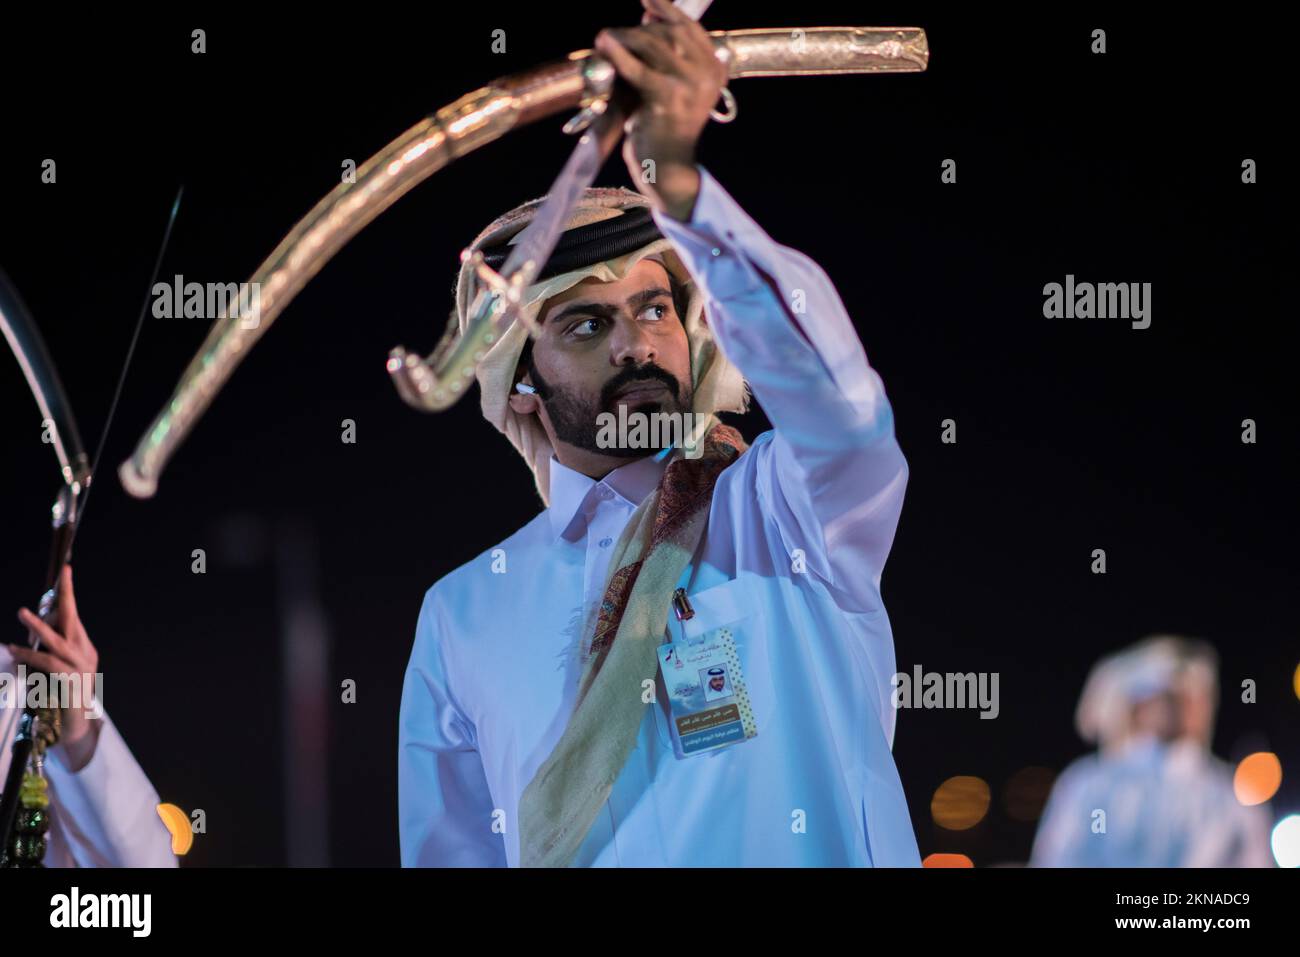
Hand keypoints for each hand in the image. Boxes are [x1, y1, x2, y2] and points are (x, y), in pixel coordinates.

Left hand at [10, 564, 101, 771]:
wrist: (74, 728)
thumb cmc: (60, 698)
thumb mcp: (56, 669)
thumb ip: (48, 649)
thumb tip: (32, 627)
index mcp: (83, 648)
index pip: (74, 615)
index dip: (69, 593)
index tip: (66, 570)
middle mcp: (85, 654)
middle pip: (74, 620)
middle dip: (66, 597)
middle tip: (60, 577)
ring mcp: (80, 667)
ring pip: (57, 642)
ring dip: (39, 627)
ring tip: (22, 613)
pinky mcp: (71, 681)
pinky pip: (47, 664)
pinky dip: (30, 655)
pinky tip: (15, 650)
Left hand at [594, 0, 725, 220]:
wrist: (665, 165)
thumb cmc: (663, 125)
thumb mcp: (672, 84)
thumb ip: (665, 53)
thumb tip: (647, 15)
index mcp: (714, 68)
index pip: (689, 27)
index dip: (667, 9)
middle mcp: (707, 74)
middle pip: (669, 33)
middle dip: (639, 29)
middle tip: (614, 35)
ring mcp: (690, 86)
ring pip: (653, 45)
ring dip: (624, 38)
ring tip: (604, 40)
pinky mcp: (668, 98)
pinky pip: (638, 69)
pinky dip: (619, 55)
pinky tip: (604, 44)